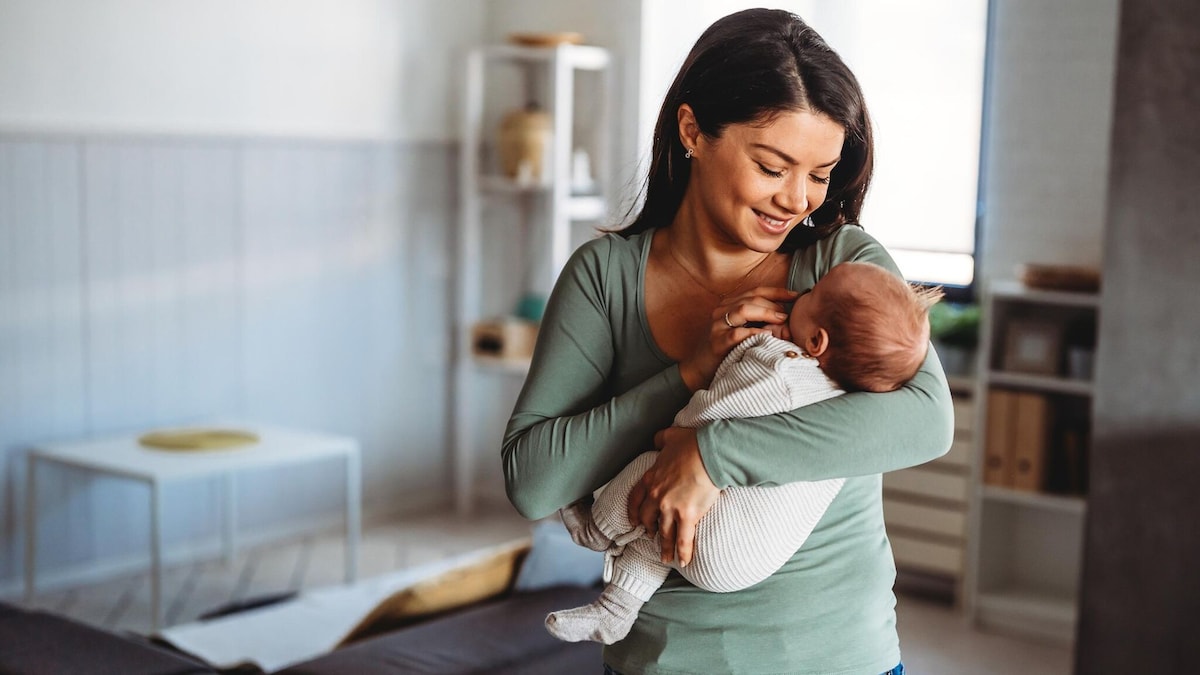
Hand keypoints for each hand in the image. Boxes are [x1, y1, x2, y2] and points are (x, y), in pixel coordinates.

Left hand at [627, 426, 720, 566]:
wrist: (709, 453)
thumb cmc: (692, 444)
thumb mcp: (670, 436)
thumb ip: (660, 440)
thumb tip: (657, 441)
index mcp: (651, 478)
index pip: (635, 499)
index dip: (633, 512)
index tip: (634, 521)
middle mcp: (657, 496)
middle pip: (647, 518)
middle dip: (649, 529)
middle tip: (651, 535)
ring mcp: (670, 508)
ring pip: (664, 533)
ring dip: (663, 546)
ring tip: (665, 558)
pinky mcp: (687, 516)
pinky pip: (683, 539)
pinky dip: (683, 552)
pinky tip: (684, 561)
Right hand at [678, 286, 797, 390]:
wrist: (700, 369)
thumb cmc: (727, 350)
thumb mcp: (743, 330)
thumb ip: (760, 322)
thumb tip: (787, 319)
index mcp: (729, 305)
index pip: (756, 292)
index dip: (777, 292)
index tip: (796, 295)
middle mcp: (722, 311)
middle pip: (751, 299)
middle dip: (773, 305)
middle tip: (788, 315)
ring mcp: (717, 326)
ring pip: (743, 310)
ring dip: (766, 313)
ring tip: (781, 321)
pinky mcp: (716, 342)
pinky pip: (737, 334)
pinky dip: (754, 333)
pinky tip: (767, 336)